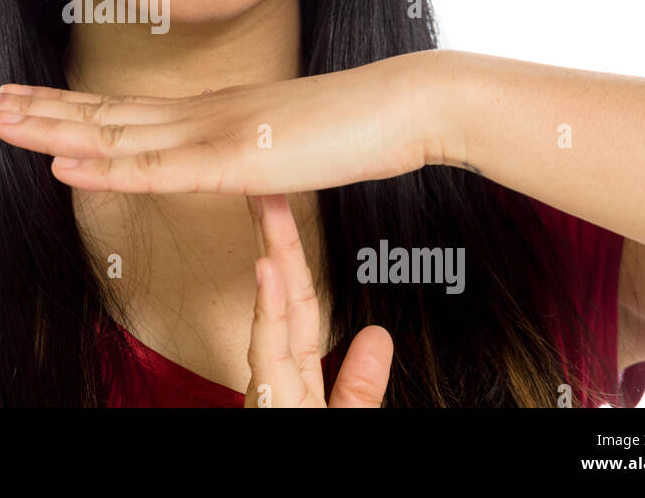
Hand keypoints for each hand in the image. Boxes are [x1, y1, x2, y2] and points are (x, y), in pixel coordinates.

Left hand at [0, 50, 447, 194]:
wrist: (407, 104)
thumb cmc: (354, 126)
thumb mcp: (285, 142)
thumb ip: (249, 153)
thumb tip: (231, 166)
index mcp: (205, 113)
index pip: (116, 111)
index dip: (59, 106)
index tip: (13, 101)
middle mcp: (197, 115)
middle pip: (98, 114)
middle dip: (30, 109)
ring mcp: (213, 135)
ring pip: (113, 135)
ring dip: (47, 130)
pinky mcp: (238, 160)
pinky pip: (157, 169)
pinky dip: (104, 167)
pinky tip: (61, 163)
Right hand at [246, 193, 392, 407]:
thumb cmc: (313, 457)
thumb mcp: (345, 418)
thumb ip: (359, 385)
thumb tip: (378, 335)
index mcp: (295, 375)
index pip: (297, 305)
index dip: (292, 258)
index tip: (287, 212)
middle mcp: (276, 375)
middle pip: (281, 294)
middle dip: (275, 238)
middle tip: (269, 188)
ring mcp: (270, 389)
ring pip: (271, 314)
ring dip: (271, 257)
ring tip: (268, 207)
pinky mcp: (271, 402)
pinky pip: (268, 353)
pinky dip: (269, 309)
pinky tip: (267, 268)